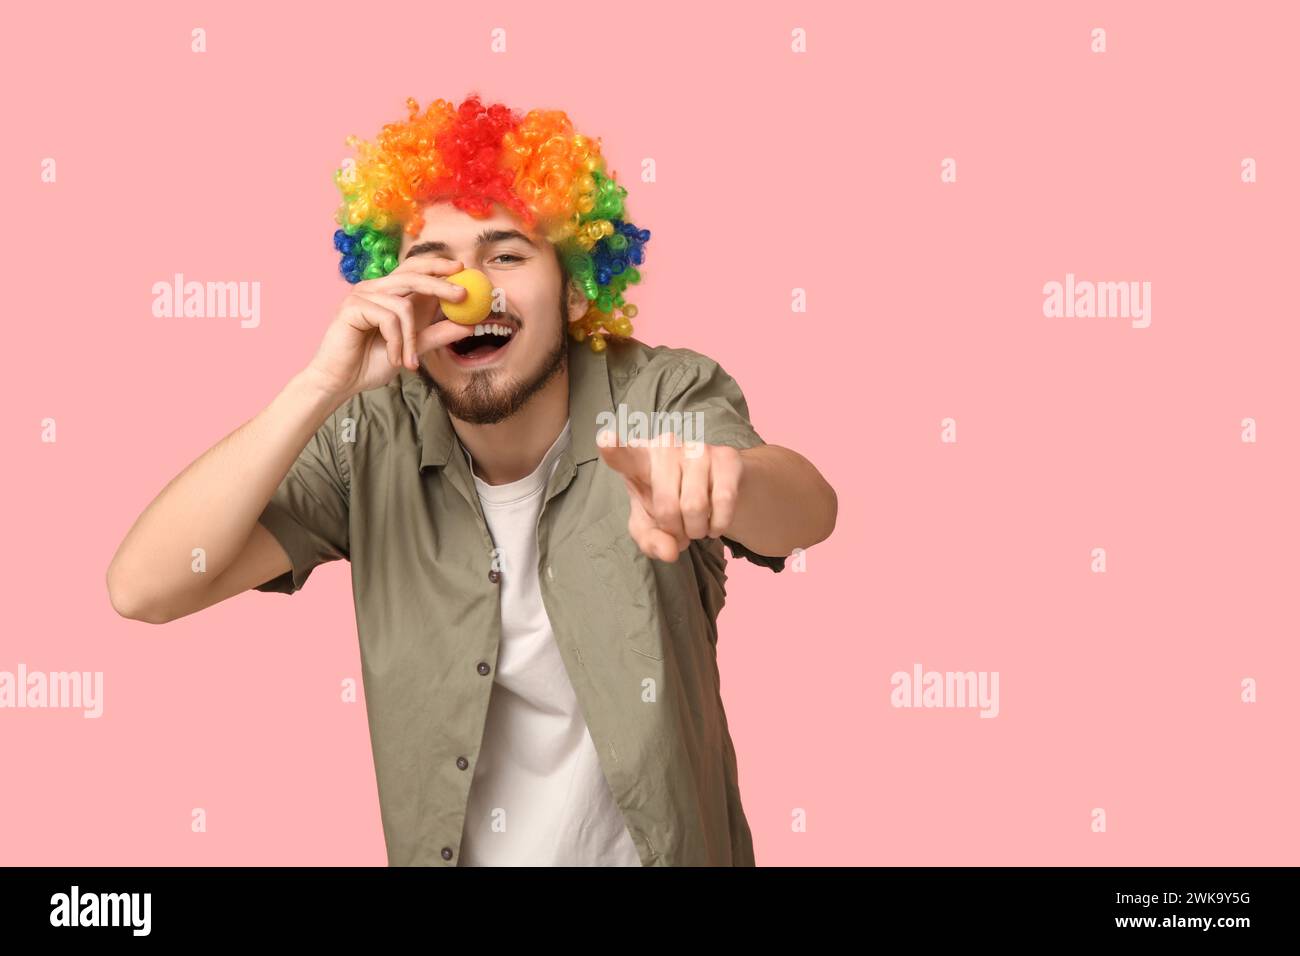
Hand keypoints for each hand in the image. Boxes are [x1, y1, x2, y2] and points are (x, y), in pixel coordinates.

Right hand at [304, 256, 475, 399]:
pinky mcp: (352, 306)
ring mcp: (362, 295)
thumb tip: (470, 324)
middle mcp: (376, 289)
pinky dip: (396, 342)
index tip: (461, 268)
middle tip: (463, 295)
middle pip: (412, 275)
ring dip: (412, 338)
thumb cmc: (372, 363)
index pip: (414, 269)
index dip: (436, 265)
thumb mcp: (414, 348)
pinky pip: (388, 319)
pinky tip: (393, 359)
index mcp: (389, 294)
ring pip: (403, 305)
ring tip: (409, 361)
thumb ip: (438, 334)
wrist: (342, 382)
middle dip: (440, 284)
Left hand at [596, 430, 743, 561]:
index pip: (624, 455)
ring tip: (696, 524)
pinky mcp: (726, 456)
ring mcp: (697, 448)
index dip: (614, 448)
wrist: (714, 485)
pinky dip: (719, 523)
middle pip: (666, 506)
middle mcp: (666, 447)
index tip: (604, 439)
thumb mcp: (650, 524)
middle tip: (678, 528)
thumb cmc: (671, 501)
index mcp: (639, 460)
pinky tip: (715, 520)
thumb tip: (669, 551)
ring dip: (697, 529)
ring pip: (695, 506)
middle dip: (674, 530)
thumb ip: (649, 540)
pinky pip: (723, 500)